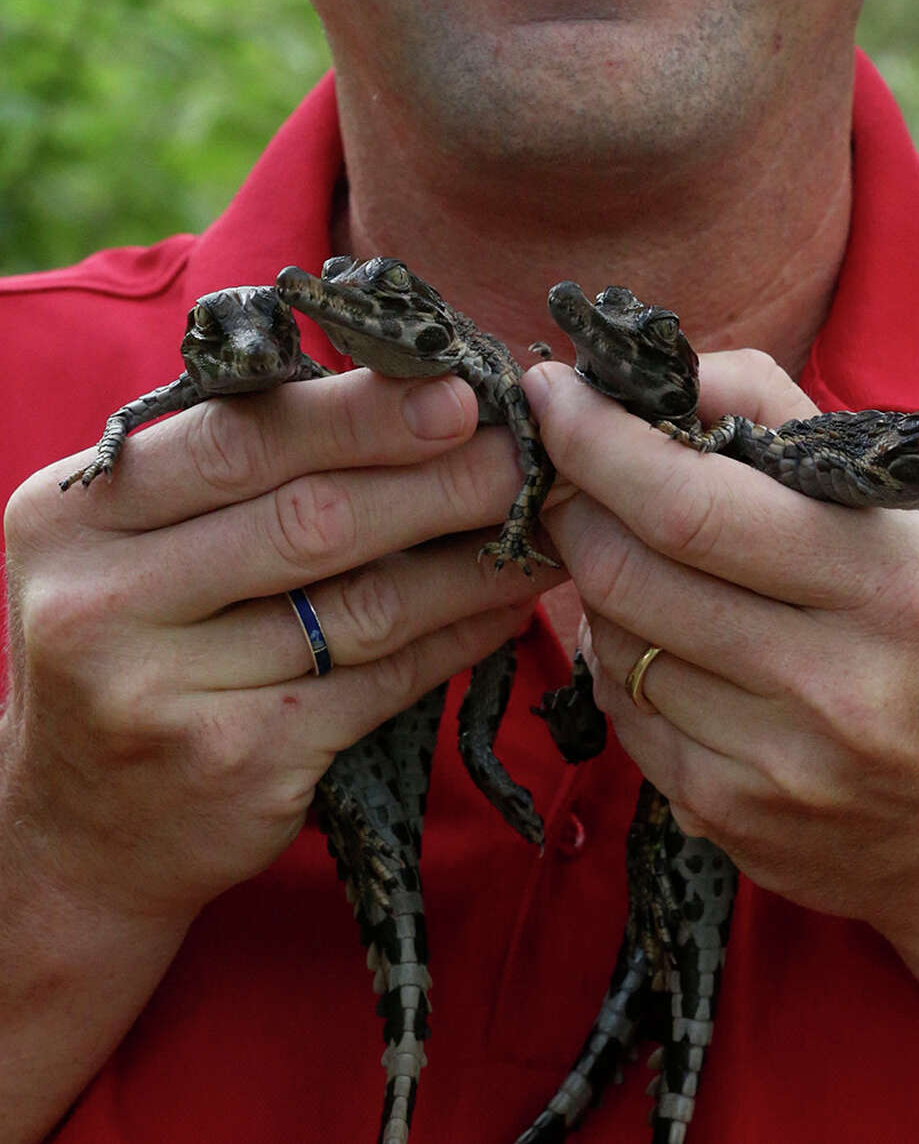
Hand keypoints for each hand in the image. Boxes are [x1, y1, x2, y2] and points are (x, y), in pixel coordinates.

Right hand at [3, 367, 557, 927]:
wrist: (77, 830)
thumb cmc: (131, 643)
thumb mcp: (134, 543)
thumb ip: (232, 469)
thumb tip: (404, 396)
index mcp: (74, 516)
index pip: (237, 440)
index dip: (359, 414)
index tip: (456, 392)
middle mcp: (103, 602)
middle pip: (308, 519)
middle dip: (436, 480)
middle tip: (522, 452)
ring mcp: (167, 694)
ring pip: (361, 605)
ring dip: (468, 560)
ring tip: (539, 523)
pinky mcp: (240, 763)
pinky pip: (380, 682)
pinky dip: (455, 637)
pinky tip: (505, 606)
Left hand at [524, 351, 918, 1061]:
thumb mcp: (908, 521)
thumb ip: (784, 422)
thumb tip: (662, 373)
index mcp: (887, 577)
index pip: (690, 501)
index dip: (597, 440)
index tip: (554, 392)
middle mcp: (832, 679)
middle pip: (628, 571)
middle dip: (574, 505)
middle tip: (570, 471)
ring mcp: (775, 764)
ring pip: (611, 642)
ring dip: (597, 584)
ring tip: (639, 558)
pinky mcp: (732, 820)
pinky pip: (622, 715)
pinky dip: (619, 660)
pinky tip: (663, 641)